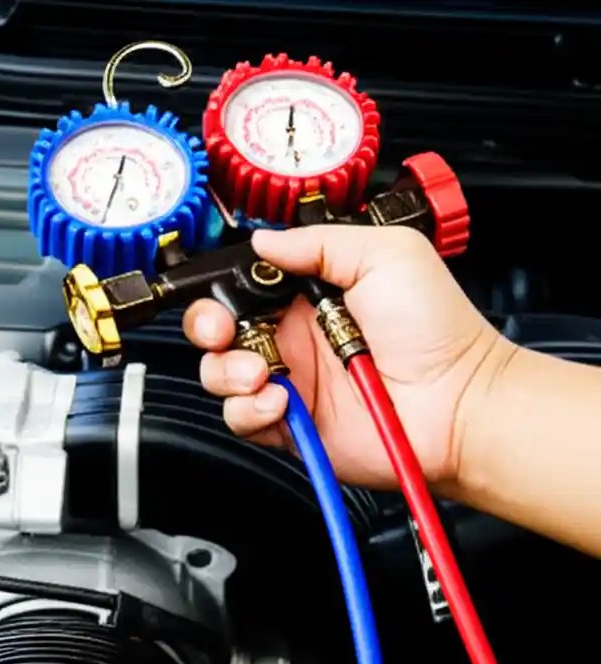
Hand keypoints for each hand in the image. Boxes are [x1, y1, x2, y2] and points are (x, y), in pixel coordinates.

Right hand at [183, 225, 517, 491]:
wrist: (458, 402)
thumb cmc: (437, 331)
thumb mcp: (387, 254)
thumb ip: (320, 241)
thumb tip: (264, 239)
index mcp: (307, 293)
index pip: (240, 285)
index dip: (219, 290)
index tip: (220, 294)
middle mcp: (291, 336)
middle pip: (217, 330)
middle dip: (205, 328)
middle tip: (222, 332)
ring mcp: (289, 381)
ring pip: (220, 374)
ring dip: (227, 372)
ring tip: (262, 372)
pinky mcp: (289, 424)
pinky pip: (241, 418)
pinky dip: (249, 410)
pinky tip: (280, 401)